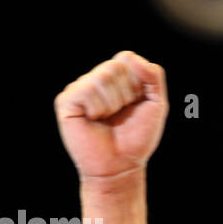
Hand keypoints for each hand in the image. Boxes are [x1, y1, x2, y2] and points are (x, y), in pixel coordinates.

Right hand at [54, 50, 167, 180]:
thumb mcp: (156, 104)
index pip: (126, 58)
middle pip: (115, 66)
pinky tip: (94, 120)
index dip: (137, 82)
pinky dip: (97, 108)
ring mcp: (79, 89)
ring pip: (102, 77)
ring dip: (113, 103)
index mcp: (115, 77)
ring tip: (108, 119)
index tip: (136, 103)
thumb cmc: (137, 137)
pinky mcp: (66, 100)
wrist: (121, 166)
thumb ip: (153, 76)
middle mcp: (95, 79)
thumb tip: (131, 57)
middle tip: (121, 114)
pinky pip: (86, 90)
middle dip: (127, 94)